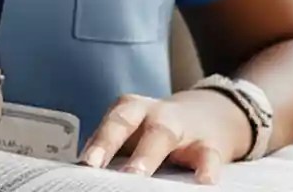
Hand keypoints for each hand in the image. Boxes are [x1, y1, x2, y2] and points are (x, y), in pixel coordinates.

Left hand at [79, 90, 252, 184]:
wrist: (213, 114)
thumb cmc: (158, 131)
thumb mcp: (136, 132)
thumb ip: (111, 151)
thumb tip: (79, 178)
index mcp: (130, 110)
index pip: (111, 122)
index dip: (97, 142)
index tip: (84, 163)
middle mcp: (153, 113)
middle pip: (129, 122)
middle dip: (112, 143)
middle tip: (97, 167)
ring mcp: (182, 127)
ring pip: (163, 135)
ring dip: (148, 155)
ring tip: (136, 177)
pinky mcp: (210, 145)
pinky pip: (208, 156)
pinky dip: (205, 169)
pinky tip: (202, 182)